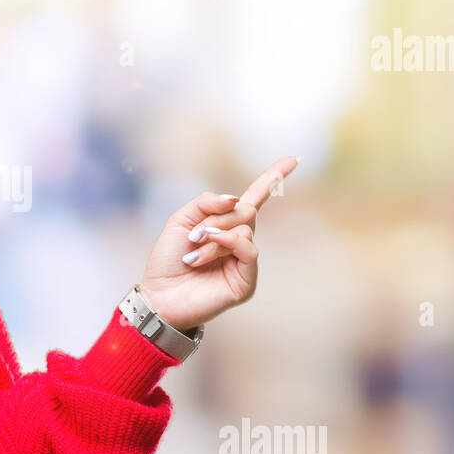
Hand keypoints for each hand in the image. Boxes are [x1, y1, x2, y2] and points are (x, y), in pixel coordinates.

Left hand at [137, 157, 298, 332]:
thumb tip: (236, 199)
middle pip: (246, 211)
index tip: (294, 158)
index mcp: (226, 224)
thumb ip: (206, 202)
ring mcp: (245, 262)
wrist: (159, 294)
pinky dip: (228, 243)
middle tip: (194, 235)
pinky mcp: (246, 281)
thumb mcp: (181, 219)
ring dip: (215, 236)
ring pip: (244, 230)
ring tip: (193, 253)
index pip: (256, 197)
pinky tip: (207, 249)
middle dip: (217, 218)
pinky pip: (249, 250)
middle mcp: (240, 241)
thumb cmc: (169, 258)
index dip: (273, 178)